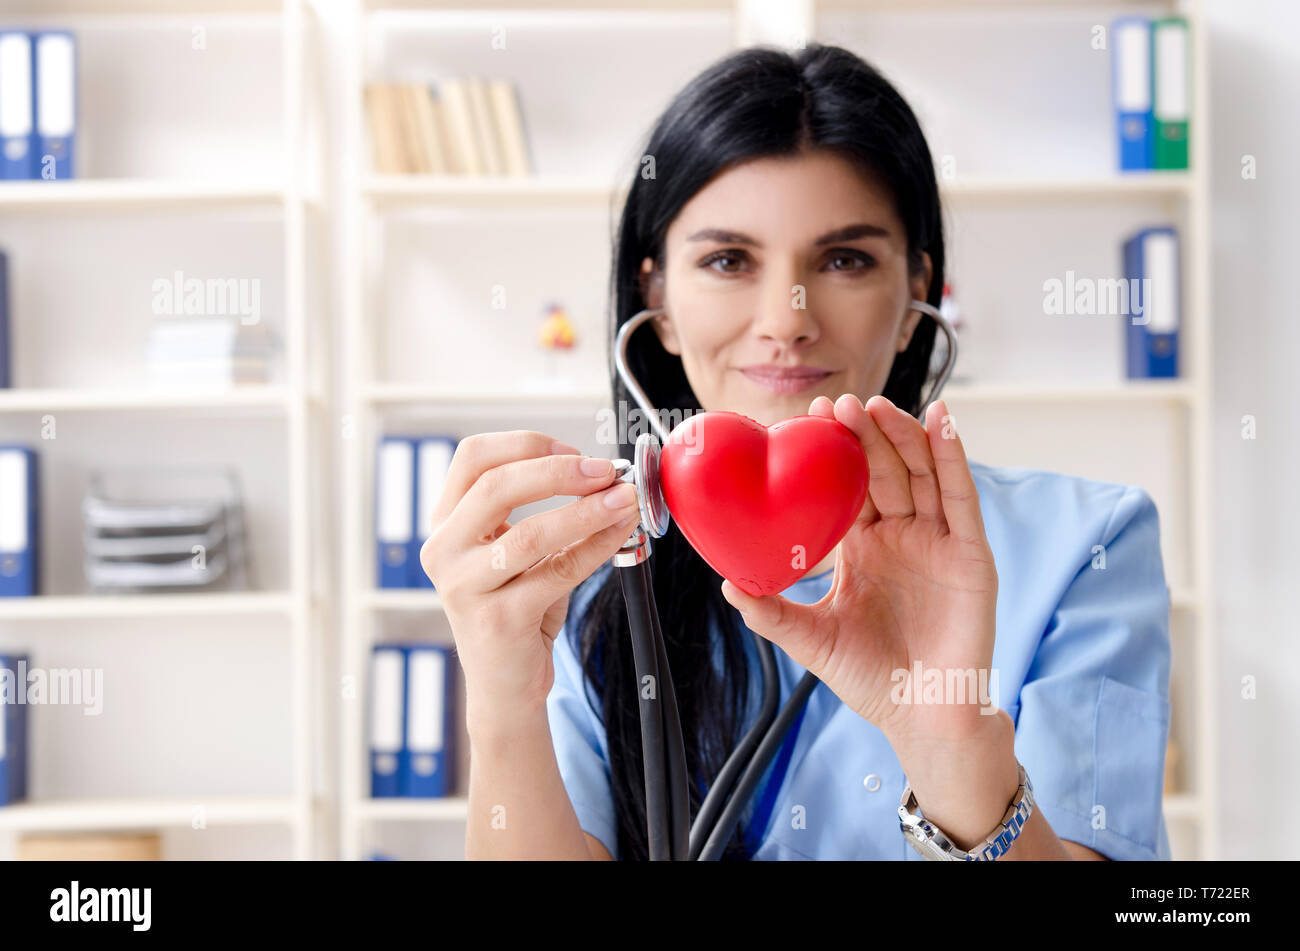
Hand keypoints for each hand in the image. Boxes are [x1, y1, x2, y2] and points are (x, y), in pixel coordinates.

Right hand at [419, 431, 641, 731]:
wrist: (504, 684)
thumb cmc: (515, 608)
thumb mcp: (517, 551)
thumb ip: (545, 510)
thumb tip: (605, 477)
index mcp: (445, 521)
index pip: (473, 457)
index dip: (526, 444)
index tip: (574, 451)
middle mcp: (443, 550)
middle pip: (496, 487)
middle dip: (559, 472)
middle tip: (605, 471)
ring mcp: (464, 587)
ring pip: (530, 533)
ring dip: (586, 510)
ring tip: (623, 500)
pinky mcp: (497, 620)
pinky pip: (556, 572)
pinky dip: (594, 547)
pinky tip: (619, 535)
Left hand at [719, 394, 1000, 749]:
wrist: (922, 716)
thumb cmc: (870, 679)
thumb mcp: (813, 639)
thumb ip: (772, 613)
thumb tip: (726, 585)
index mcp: (863, 547)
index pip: (848, 486)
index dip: (831, 452)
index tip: (807, 417)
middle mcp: (901, 535)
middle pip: (884, 469)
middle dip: (863, 433)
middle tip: (838, 402)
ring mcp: (937, 540)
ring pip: (921, 472)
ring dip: (902, 434)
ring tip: (878, 405)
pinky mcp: (970, 553)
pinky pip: (960, 496)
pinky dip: (952, 456)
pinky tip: (940, 421)